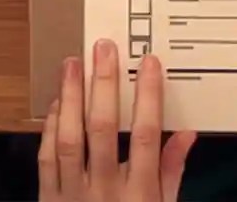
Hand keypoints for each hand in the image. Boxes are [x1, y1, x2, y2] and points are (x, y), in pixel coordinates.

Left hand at [39, 39, 196, 200]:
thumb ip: (172, 175)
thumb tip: (188, 135)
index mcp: (140, 196)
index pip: (148, 137)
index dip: (149, 98)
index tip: (151, 65)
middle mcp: (106, 193)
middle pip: (104, 130)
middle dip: (104, 86)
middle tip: (104, 49)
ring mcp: (74, 197)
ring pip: (70, 139)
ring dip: (70, 98)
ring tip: (73, 63)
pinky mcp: (50, 201)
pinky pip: (48, 159)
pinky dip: (52, 128)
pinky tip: (57, 103)